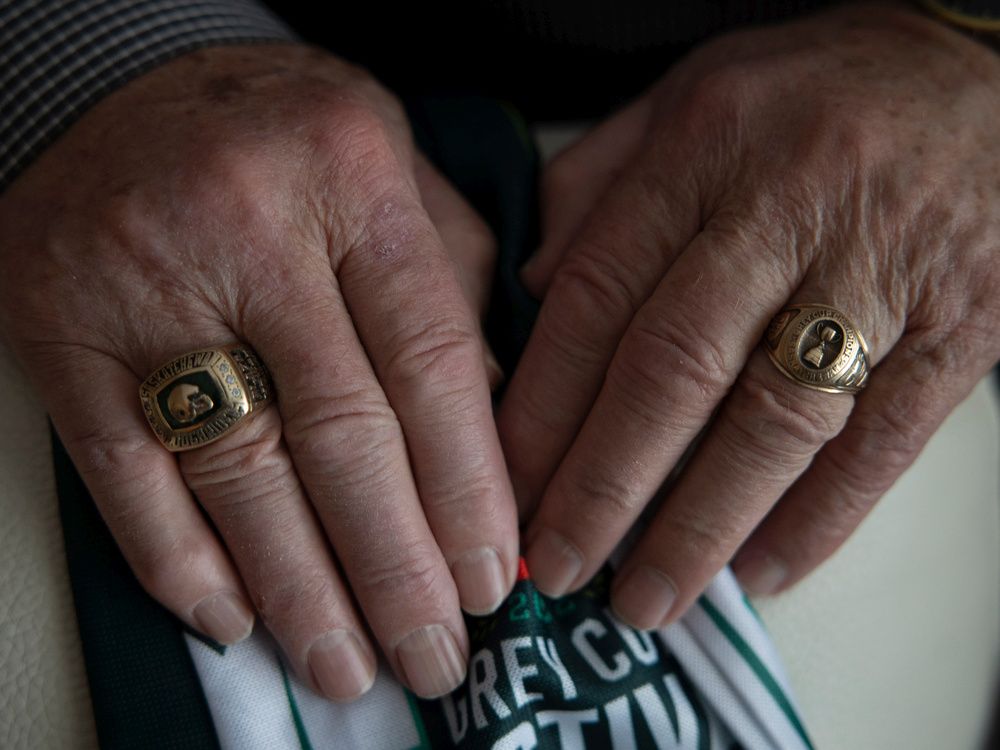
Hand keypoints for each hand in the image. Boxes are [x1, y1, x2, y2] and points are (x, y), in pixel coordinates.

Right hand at [0, 45, 516, 698]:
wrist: (118, 83)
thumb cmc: (282, 135)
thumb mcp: (395, 172)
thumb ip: (451, 289)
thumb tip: (487, 426)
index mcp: (353, 184)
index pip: (427, 366)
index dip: (465, 489)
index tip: (490, 577)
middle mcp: (250, 233)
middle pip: (340, 437)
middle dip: (395, 567)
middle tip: (433, 653)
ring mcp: (146, 289)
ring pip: (237, 472)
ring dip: (299, 589)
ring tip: (347, 665)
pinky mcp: (64, 337)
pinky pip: (124, 474)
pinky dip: (180, 563)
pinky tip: (237, 619)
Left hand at [498, 2, 999, 627]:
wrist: (991, 68)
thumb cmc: (822, 87)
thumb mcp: (692, 95)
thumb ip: (602, 185)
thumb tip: (536, 287)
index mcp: (704, 148)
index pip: (598, 296)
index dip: (545, 404)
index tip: (505, 484)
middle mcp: (787, 209)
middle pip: (675, 370)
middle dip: (605, 486)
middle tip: (558, 566)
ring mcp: (881, 272)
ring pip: (776, 422)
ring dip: (702, 525)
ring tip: (648, 599)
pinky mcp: (962, 326)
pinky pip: (886, 440)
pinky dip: (822, 518)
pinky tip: (763, 571)